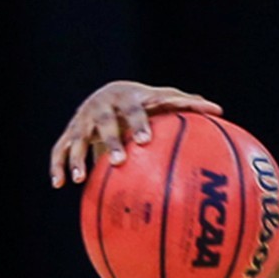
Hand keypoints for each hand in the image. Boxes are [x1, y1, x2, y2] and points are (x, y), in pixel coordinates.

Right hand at [50, 81, 222, 187]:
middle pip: (104, 124)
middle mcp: (103, 107)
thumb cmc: (145, 102)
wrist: (108, 92)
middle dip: (109, 141)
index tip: (146, 142)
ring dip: (77, 158)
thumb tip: (220, 110)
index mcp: (128, 99)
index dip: (138, 125)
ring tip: (80, 179)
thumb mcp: (162, 100)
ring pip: (77, 138)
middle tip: (119, 161)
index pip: (134, 111)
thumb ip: (186, 105)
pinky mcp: (71, 132)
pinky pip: (59, 149)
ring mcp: (84, 120)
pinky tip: (59, 185)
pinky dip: (58, 165)